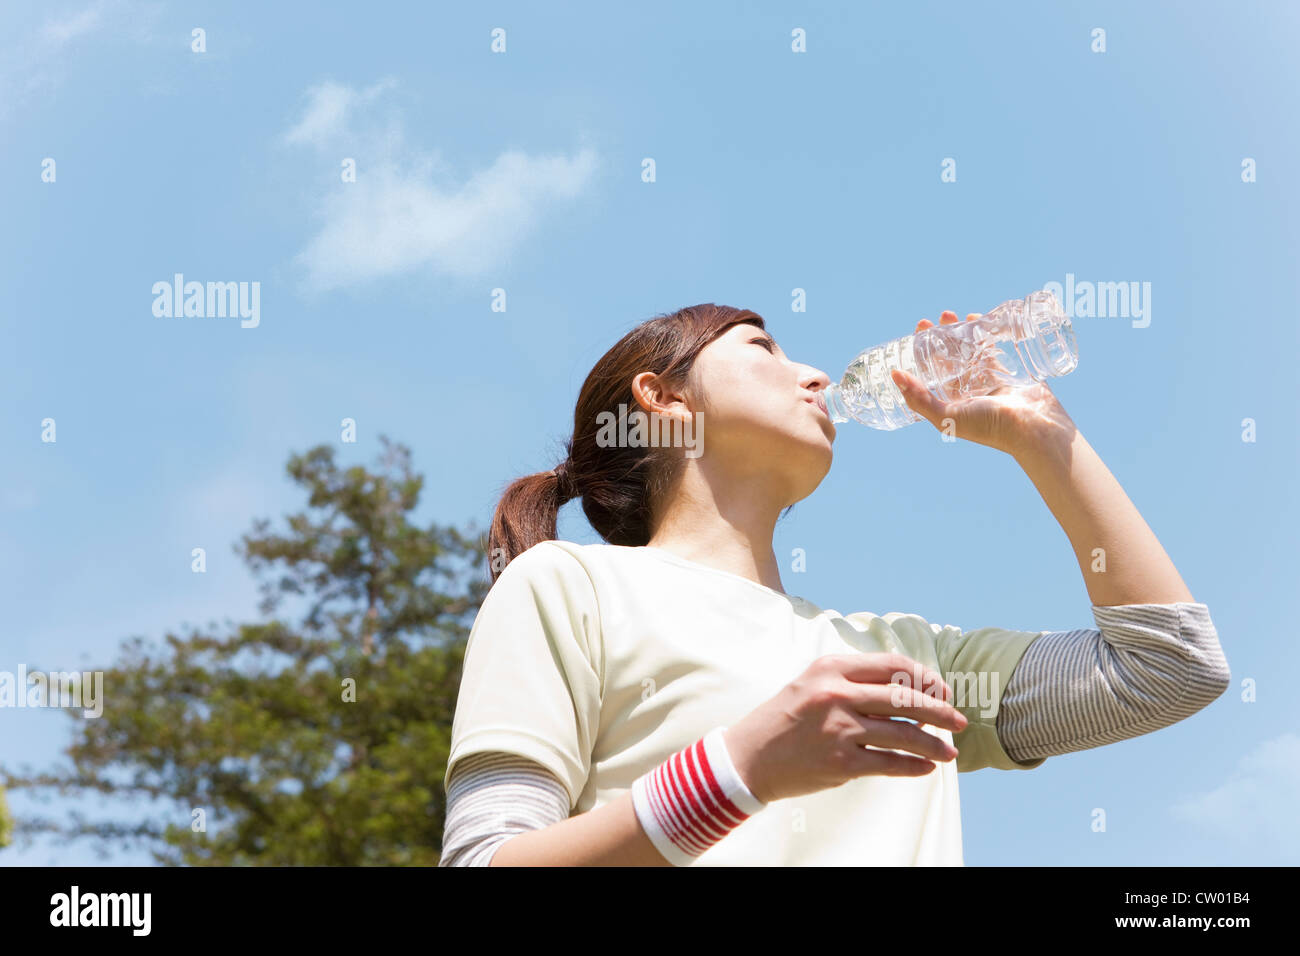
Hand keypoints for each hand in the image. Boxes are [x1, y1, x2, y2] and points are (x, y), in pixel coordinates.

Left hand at [890, 310, 1075, 456]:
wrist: (1034, 427)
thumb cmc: (990, 426)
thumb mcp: (947, 417)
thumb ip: (920, 399)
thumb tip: (894, 374)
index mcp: (951, 402)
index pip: (930, 372)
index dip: (921, 352)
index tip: (917, 333)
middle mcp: (967, 391)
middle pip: (948, 358)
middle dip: (938, 338)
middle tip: (933, 320)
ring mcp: (987, 380)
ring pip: (969, 351)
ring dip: (958, 332)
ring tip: (951, 315)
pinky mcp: (1007, 371)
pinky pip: (991, 348)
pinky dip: (983, 333)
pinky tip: (974, 319)